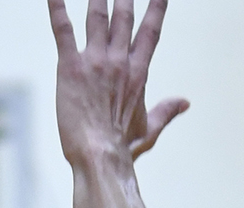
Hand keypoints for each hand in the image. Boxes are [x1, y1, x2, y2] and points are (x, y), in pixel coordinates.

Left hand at [49, 0, 187, 164]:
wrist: (100, 156)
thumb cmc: (122, 148)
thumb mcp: (148, 129)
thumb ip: (166, 111)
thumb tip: (185, 102)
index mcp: (138, 73)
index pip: (151, 31)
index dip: (157, 7)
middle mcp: (119, 61)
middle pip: (124, 16)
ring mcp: (96, 61)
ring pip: (98, 16)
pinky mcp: (71, 67)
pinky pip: (63, 30)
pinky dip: (57, 9)